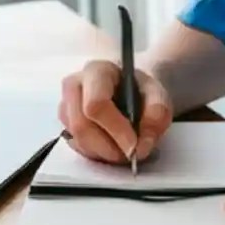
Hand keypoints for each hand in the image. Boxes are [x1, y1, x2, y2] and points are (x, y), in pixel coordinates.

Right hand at [58, 59, 173, 164]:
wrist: (131, 89)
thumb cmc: (140, 90)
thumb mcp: (158, 95)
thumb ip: (157, 114)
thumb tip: (141, 144)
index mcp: (97, 71)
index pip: (95, 104)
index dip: (115, 129)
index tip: (134, 146)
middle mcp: (74, 85)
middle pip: (81, 125)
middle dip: (108, 147)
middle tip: (130, 153)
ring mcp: (65, 105)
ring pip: (77, 139)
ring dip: (103, 152)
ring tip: (123, 147)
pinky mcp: (65, 124)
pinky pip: (76, 146)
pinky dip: (96, 153)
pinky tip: (110, 144)